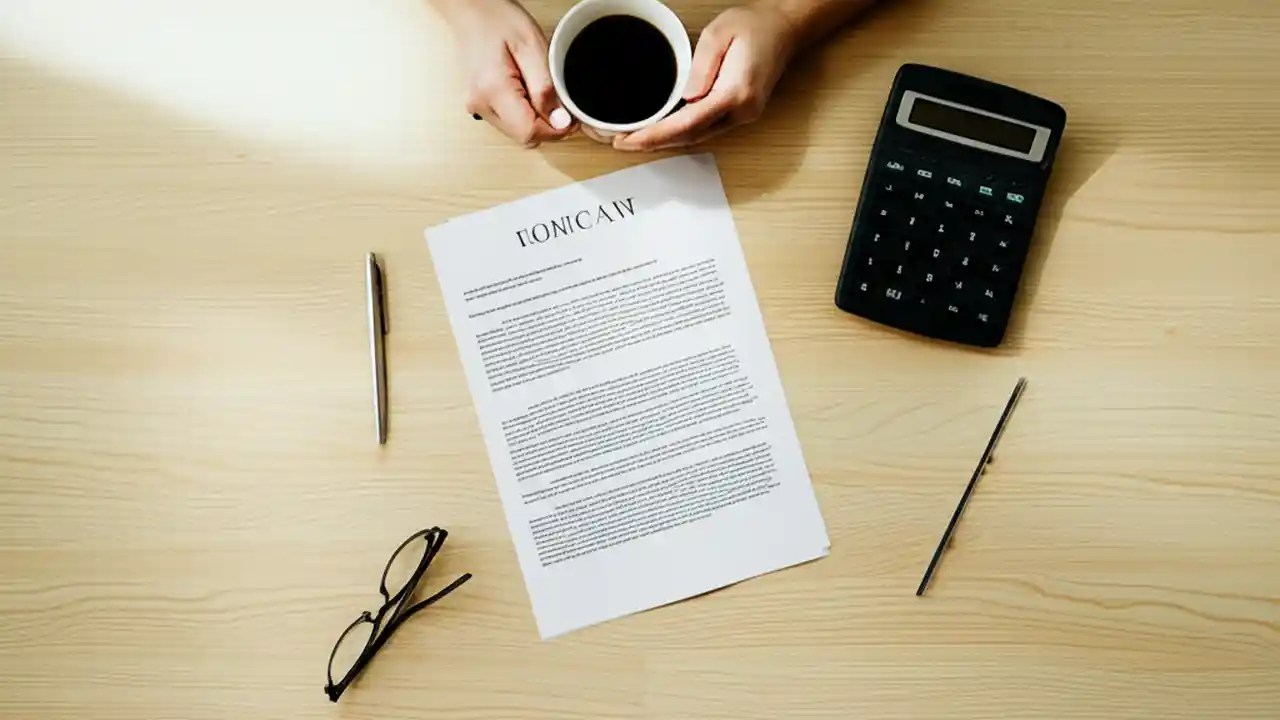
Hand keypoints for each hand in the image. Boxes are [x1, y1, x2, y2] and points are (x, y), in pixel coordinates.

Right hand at [439, 0, 575, 146]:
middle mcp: (480, 105)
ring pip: (517, 133)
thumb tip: (559, 121)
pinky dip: (525, 115)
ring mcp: (477, 107)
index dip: (556, 130)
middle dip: (548, 127)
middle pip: (524, 137)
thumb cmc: (498, 20)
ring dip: (536, 121)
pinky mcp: (479, 105)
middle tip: (560, 103)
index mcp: (492, 90)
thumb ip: (545, 87)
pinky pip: (509, 123)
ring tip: (540, 90)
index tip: (571, 118)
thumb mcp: (531, 47)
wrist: (471, 10)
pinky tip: (528, 92)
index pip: (529, 132)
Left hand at [613, 3, 797, 151]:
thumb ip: (701, 67)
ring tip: (634, 139)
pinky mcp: (740, 113)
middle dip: (655, 142)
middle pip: (690, 136)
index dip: (656, 135)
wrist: (784, 29)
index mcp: (736, 93)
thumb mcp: (719, 34)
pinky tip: (661, 130)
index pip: (688, 123)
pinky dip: (680, 132)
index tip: (631, 140)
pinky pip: (705, 128)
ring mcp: (743, 116)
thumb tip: (685, 98)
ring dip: (666, 140)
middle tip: (621, 142)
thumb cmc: (754, 26)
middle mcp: (741, 112)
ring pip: (697, 136)